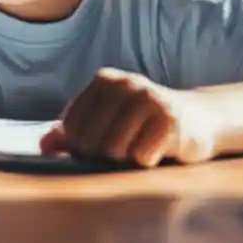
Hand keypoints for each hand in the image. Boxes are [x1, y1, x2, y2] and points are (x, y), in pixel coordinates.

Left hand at [39, 67, 218, 167]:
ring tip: (139, 149)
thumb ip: (71, 133)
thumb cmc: (142, 126)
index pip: (71, 126)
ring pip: (114, 150)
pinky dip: (146, 162)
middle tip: (122, 152)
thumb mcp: (105, 123)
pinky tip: (158, 151)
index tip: (96, 148)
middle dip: (101, 156)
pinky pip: (141, 156)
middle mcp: (126, 84)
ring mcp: (149, 98)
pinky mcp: (170, 120)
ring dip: (124, 160)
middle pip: (90, 140)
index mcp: (104, 80)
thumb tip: (43, 146)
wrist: (199, 120)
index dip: (79, 147)